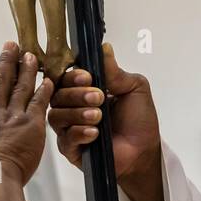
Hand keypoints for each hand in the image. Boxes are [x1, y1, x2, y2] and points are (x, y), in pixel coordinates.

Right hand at [0, 43, 51, 184]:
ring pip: (23, 88)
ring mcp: (15, 118)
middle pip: (5, 82)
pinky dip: (44, 91)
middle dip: (10, 62)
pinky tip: (50, 81)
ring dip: (29, 71)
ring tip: (34, 56)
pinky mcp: (31, 126)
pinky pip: (39, 104)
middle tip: (16, 46)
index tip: (2, 61)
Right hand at [48, 42, 160, 192]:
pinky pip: (64, 139)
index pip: (66, 77)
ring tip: (98, 116)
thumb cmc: (139, 122)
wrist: (144, 152)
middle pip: (57, 95)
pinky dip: (78, 133)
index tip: (88, 77)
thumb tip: (104, 48)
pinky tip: (94, 133)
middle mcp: (73, 107)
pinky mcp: (71, 149)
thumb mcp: (134, 89)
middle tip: (98, 98)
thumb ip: (116, 71)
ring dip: (77, 113)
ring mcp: (70, 128)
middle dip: (77, 94)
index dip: (72, 76)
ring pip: (56, 116)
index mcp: (85, 90)